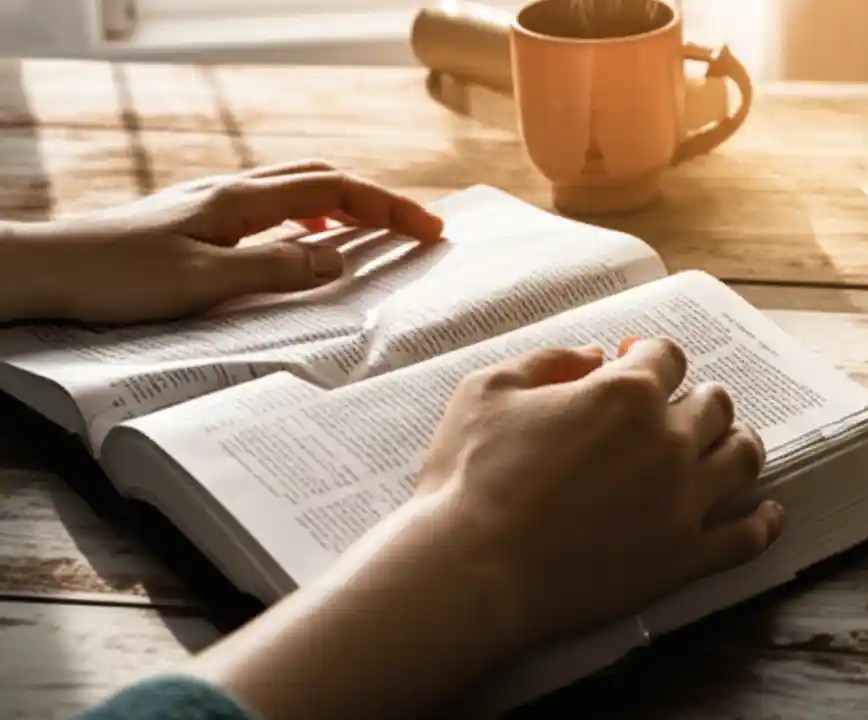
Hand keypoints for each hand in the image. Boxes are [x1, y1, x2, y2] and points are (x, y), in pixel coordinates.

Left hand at [0, 160, 442, 323]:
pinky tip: (306, 241)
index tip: (431, 230)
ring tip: (375, 232)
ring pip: (297, 188)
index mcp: (242, 201)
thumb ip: (276, 270)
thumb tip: (337, 262)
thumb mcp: (205, 282)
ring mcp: (214, 201)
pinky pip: (272, 206)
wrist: (50, 268)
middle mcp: (232, 192)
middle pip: (323, 178)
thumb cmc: (119, 277)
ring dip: (344, 204)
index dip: (389, 208)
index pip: (336, 191)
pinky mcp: (198, 218)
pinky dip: (309, 216)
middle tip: (414, 229)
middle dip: (376, 200)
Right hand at [420, 337, 782, 644]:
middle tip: (677, 413)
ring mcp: (684, 501)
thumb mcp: (490, 391)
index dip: (651, 358)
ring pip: (745, 457)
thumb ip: (549, 360)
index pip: (667, 356)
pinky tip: (768, 513)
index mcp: (625, 392)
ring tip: (728, 448)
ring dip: (738, 444)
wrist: (473, 572)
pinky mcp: (686, 558)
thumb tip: (594, 354)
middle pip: (714, 403)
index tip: (638, 366)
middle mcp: (668, 440)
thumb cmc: (468, 480)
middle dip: (694, 400)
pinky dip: (765, 521)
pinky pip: (749, 535)